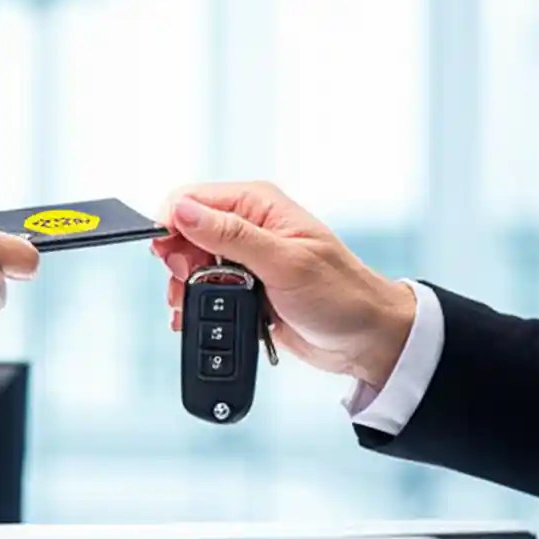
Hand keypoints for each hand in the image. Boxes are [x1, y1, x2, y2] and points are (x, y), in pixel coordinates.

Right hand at [152, 182, 414, 388]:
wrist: (366, 340)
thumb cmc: (341, 295)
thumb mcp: (284, 263)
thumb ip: (231, 235)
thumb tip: (183, 210)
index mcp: (258, 203)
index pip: (191, 198)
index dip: (172, 226)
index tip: (173, 259)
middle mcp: (249, 225)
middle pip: (185, 230)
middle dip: (178, 261)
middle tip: (191, 285)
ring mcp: (245, 256)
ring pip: (190, 261)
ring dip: (184, 285)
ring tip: (191, 307)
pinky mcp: (244, 286)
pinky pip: (204, 286)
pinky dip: (195, 302)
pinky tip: (195, 317)